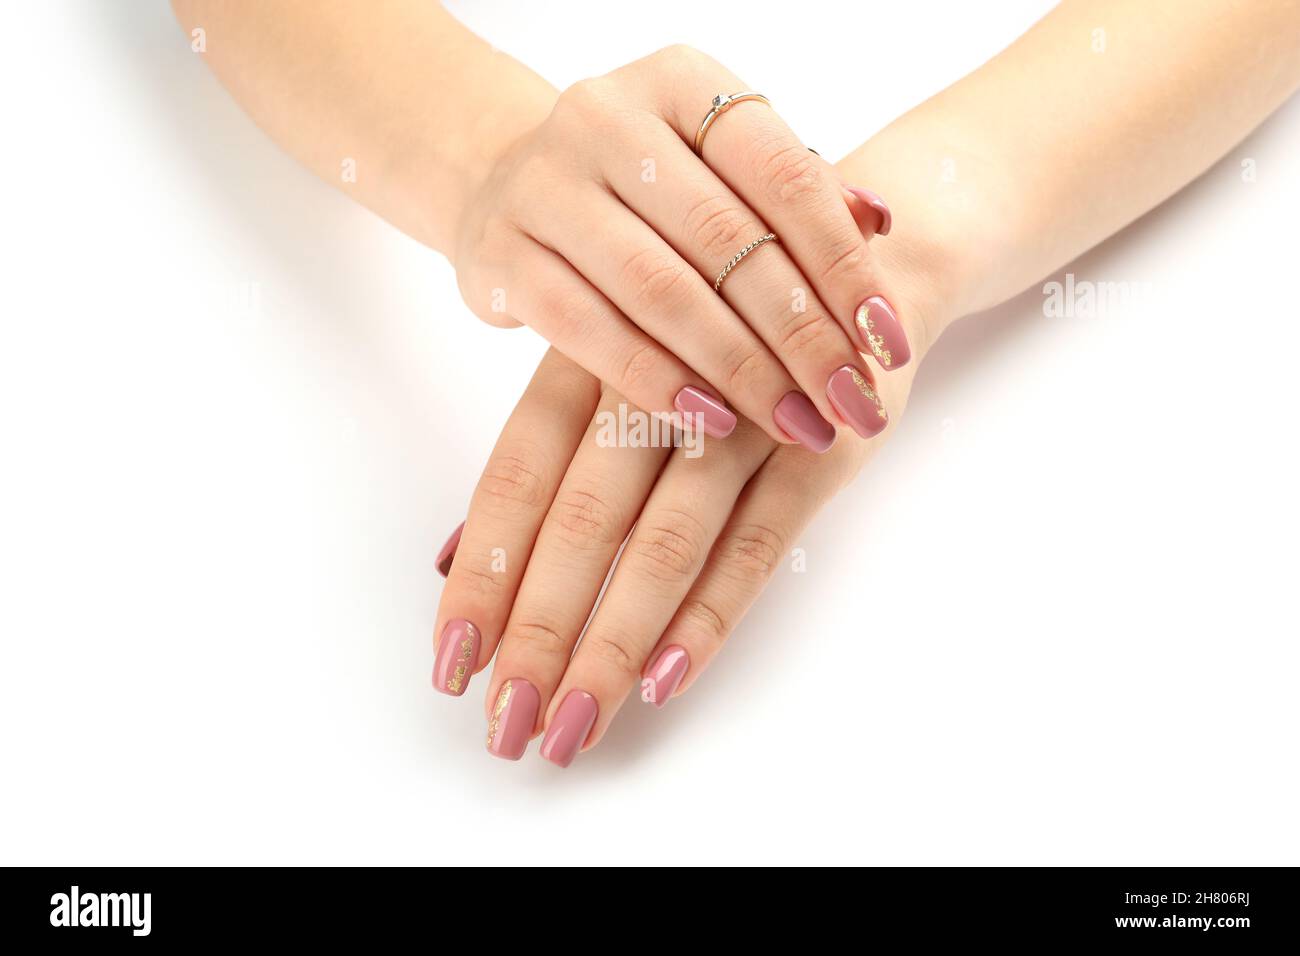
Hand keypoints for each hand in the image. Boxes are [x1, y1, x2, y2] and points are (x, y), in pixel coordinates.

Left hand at [431, 330, 924, 762]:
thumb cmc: (710, 335)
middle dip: (539, 628)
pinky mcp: (819, 449)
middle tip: (504, 722)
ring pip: (666, 542)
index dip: (483, 572)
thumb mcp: (614, 369)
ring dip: (612, 642)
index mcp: (592, 357)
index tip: (450, 662)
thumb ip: (540, 462)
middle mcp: (660, 382)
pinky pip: (757, 545)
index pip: (518, 474)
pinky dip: (709, 616)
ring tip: (570, 724)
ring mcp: (746, 416)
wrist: (856, 270)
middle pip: (584, 519)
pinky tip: (662, 679)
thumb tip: (450, 559)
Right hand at [451, 45, 909, 451]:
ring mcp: (544, 185)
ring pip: (661, 292)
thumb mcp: (718, 164)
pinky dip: (656, 381)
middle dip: (803, 335)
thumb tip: (881, 225)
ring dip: (740, 370)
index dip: (844, 265)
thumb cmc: (640, 181)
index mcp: (680, 83)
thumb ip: (796, 190)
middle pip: (728, 242)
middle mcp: (606, 118)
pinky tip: (710, 420)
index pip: (784, 175)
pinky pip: (588, 332)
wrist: (503, 178)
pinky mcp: (501, 254)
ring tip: (797, 424)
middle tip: (852, 403)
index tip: (889, 342)